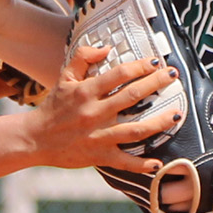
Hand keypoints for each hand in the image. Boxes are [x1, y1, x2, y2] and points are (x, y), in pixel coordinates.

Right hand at [23, 44, 181, 173]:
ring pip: (135, 129)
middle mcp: (95, 113)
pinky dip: (142, 164)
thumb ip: (83, 57)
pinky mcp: (99, 156)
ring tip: (177, 115)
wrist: (35, 139)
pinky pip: (125, 161)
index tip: (156, 61)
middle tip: (174, 75)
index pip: (119, 74)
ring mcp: (99, 136)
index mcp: (86, 92)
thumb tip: (106, 48)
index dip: (140, 66)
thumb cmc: (53, 107)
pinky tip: (158, 162)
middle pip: (132, 97)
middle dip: (156, 84)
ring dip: (159, 123)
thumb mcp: (64, 77)